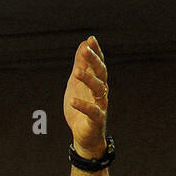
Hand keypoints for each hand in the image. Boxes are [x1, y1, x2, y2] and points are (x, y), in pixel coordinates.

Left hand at [63, 35, 108, 155]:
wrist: (83, 135)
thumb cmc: (80, 107)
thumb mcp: (76, 83)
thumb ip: (80, 65)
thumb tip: (83, 44)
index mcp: (97, 82)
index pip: (99, 64)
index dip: (96, 52)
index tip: (91, 39)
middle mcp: (102, 92)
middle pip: (101, 73)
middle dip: (94, 61)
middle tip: (86, 50)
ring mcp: (101, 105)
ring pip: (99, 90)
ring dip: (88, 80)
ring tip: (76, 73)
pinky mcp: (97, 120)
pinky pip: (93, 112)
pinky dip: (83, 106)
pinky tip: (73, 101)